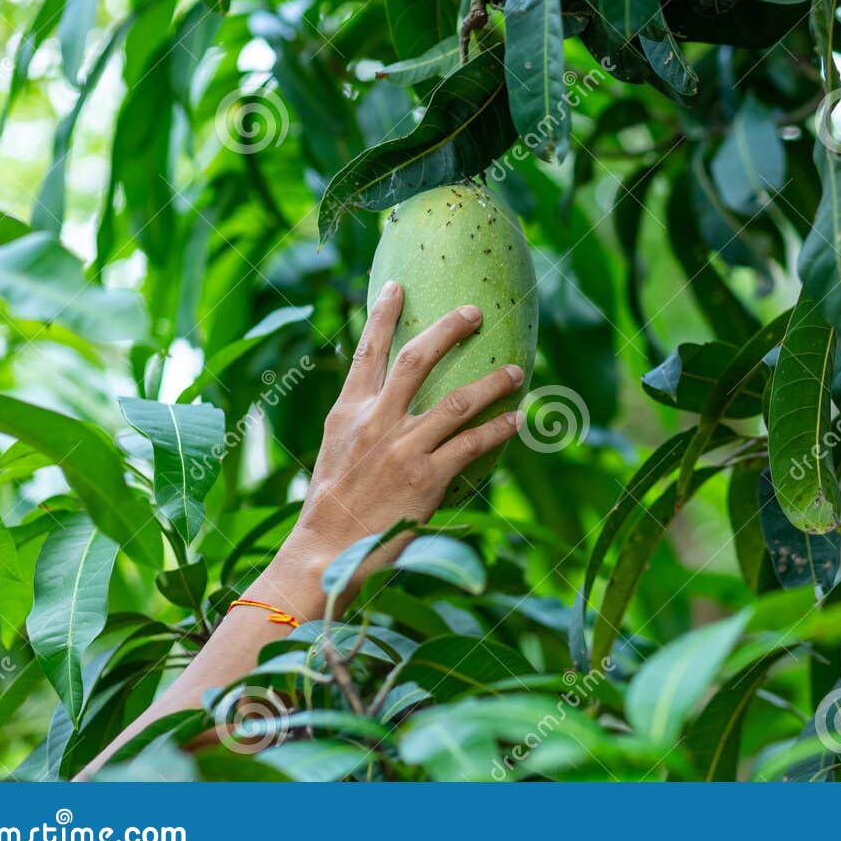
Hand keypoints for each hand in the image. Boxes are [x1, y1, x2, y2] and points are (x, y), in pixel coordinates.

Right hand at [258, 281, 522, 617]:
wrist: (323, 554)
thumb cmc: (330, 510)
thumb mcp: (335, 453)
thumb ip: (360, 422)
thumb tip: (384, 404)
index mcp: (348, 413)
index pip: (366, 352)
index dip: (382, 316)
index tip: (396, 286)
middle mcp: (375, 422)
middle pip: (417, 359)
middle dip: (449, 330)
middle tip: (475, 311)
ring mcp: (402, 448)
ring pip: (458, 400)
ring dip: (492, 383)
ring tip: (517, 372)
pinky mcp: (426, 478)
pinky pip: (472, 444)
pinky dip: (498, 428)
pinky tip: (517, 420)